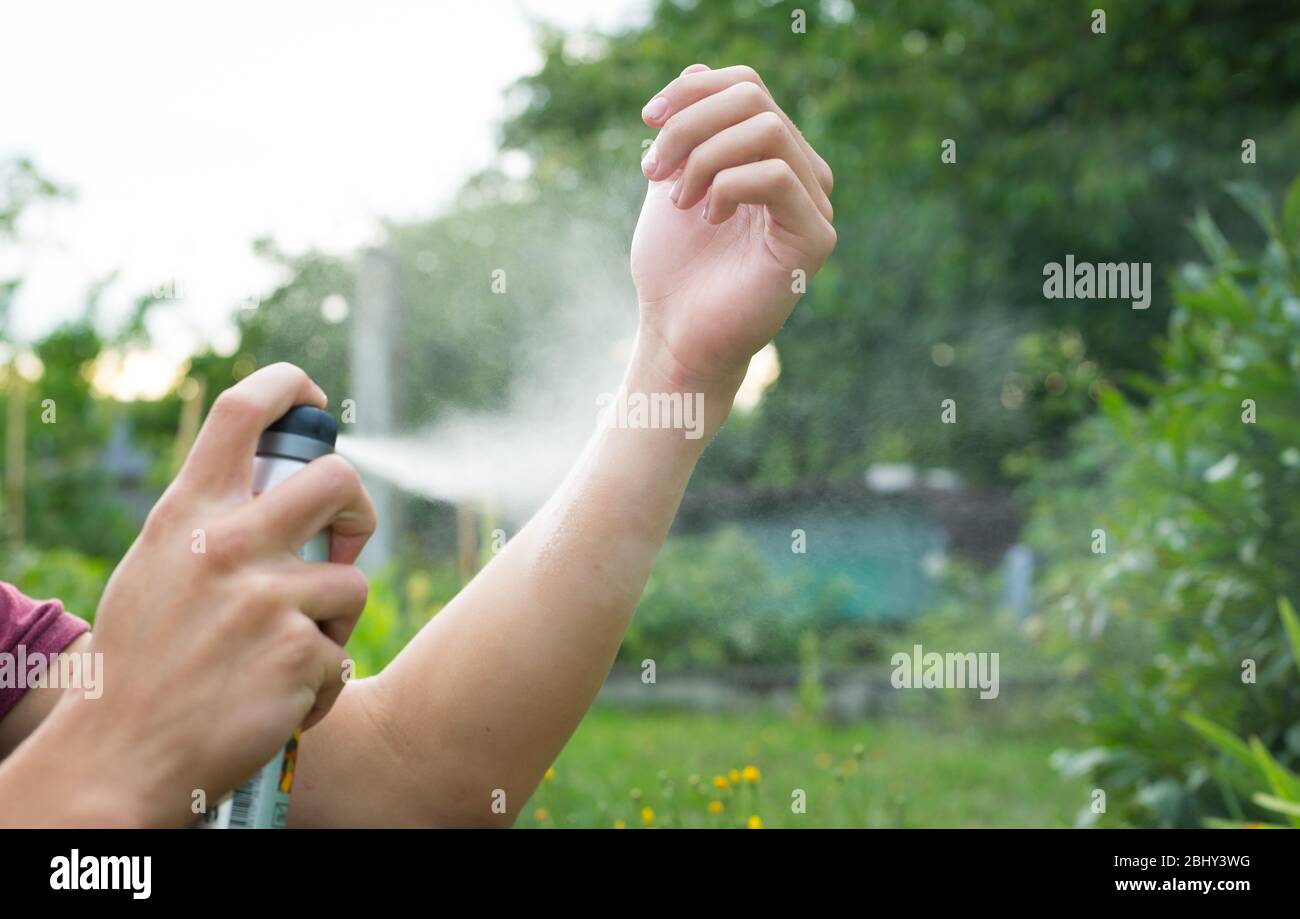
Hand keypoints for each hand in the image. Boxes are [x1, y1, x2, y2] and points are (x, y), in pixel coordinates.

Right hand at [65, 363, 373, 824]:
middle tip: (342, 547)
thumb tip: (278, 487)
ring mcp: (266, 597)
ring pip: (352, 580)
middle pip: (338, 479)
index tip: (314, 400)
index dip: (290, 387)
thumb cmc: (141, 663)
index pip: (243, 412)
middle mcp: (227, 544)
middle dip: (357, 512)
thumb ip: (211, 525)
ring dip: (334, 621)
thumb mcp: (156, 568)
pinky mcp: (300, 652)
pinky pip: (343, 653)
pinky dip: (322, 681)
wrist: (120, 757)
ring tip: (285, 654)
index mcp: (188, 515)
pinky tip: (278, 700)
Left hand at [630, 63, 835, 392]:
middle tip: (653, 171)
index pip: (746, 85)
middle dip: (689, 125)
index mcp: (772, 157)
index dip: (693, 90)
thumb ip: (688, 131)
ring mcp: (815, 205)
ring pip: (765, 129)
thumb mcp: (672, 181)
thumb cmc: (675, 270)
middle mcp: (802, 175)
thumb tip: (700, 68)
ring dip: (703, 157)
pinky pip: (774, 175)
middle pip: (753, 98)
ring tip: (677, 200)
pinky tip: (707, 218)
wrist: (677, 336)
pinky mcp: (814, 238)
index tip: (647, 121)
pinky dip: (726, 185)